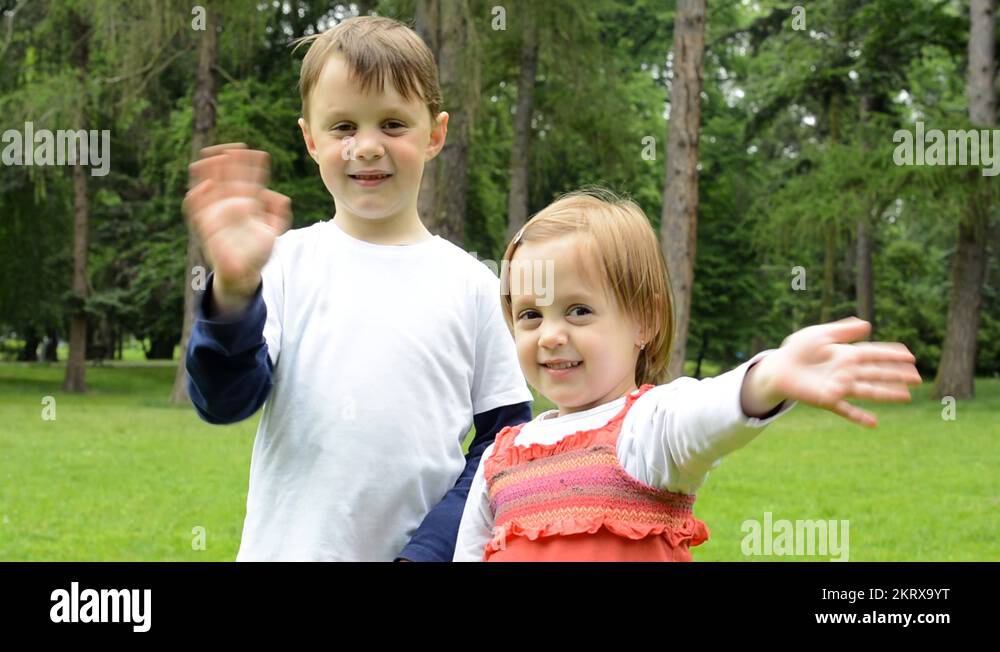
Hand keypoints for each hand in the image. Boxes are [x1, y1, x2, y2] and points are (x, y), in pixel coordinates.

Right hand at [182, 143, 291, 312]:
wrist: (243, 273)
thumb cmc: (258, 252)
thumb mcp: (274, 232)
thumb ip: (280, 214)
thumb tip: (280, 197)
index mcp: (249, 203)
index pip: (250, 179)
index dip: (252, 166)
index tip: (259, 154)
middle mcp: (232, 203)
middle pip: (229, 177)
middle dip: (230, 162)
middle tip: (234, 148)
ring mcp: (217, 212)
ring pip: (211, 185)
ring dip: (211, 171)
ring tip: (214, 157)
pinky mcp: (205, 224)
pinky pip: (196, 207)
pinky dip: (198, 196)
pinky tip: (204, 186)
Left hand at [741, 317, 921, 426]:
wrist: (778, 368)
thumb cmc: (798, 349)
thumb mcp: (819, 334)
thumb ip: (842, 331)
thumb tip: (867, 325)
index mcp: (846, 354)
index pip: (873, 354)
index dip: (891, 354)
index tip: (910, 355)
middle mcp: (846, 372)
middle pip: (876, 373)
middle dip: (896, 375)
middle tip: (917, 378)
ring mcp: (838, 387)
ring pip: (867, 391)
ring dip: (886, 394)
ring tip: (906, 397)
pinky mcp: (827, 400)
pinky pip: (845, 410)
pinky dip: (858, 417)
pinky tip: (873, 423)